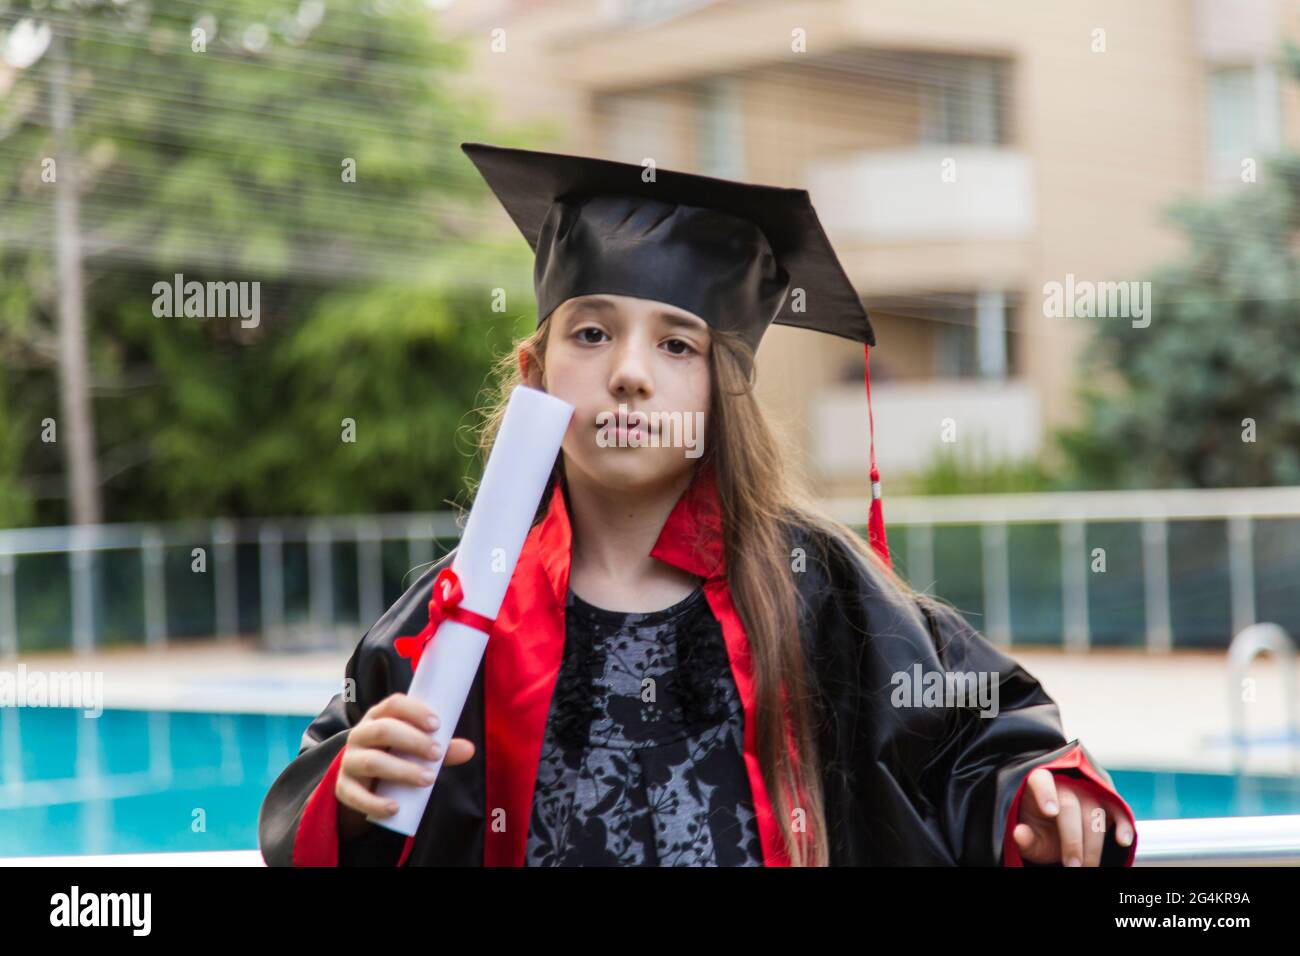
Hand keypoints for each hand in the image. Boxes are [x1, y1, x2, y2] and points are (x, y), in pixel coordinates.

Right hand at [335, 692, 475, 838]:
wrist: (362, 783)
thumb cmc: (395, 756)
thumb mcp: (415, 748)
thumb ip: (442, 747)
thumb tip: (469, 749)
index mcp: (378, 717)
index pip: (393, 704)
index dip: (415, 711)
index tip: (437, 724)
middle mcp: (360, 735)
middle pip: (383, 730)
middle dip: (413, 741)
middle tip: (437, 754)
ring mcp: (350, 761)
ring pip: (372, 761)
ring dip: (402, 770)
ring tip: (429, 779)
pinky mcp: (344, 788)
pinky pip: (356, 795)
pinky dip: (376, 803)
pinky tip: (395, 808)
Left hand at [1010, 768, 1133, 865]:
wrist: (1059, 828)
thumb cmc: (1041, 830)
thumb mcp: (1030, 837)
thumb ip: (1025, 837)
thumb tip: (1019, 833)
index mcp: (1040, 783)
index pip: (1041, 780)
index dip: (1046, 793)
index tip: (1050, 812)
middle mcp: (1066, 783)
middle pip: (1070, 806)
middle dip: (1072, 840)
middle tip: (1072, 865)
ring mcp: (1090, 791)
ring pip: (1094, 814)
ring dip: (1093, 845)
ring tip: (1086, 867)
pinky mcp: (1109, 803)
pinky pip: (1119, 811)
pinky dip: (1123, 825)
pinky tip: (1122, 841)